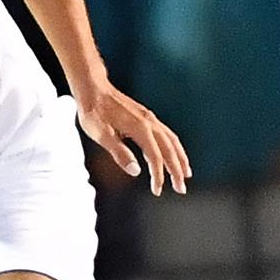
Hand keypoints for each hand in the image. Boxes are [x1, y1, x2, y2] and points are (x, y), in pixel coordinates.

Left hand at [74, 84, 188, 194]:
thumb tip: (135, 171)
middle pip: (169, 150)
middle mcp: (150, 123)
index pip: (155, 157)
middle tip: (181, 189)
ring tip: (186, 174)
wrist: (93, 89)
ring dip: (180, 159)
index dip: (158, 176)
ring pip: (172, 141)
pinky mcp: (147, 117)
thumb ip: (119, 152)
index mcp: (140, 128)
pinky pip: (167, 134)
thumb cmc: (94, 112)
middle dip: (177, 171)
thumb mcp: (101, 134)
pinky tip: (174, 153)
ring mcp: (150, 119)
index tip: (157, 191)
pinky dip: (174, 147)